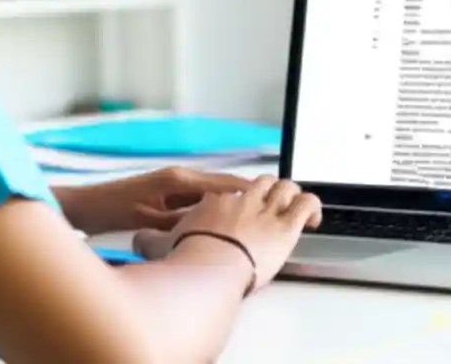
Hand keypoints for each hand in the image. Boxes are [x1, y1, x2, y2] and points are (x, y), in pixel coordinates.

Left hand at [54, 167, 251, 235]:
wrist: (85, 206)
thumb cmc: (112, 211)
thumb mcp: (151, 222)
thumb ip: (182, 224)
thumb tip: (209, 227)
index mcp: (178, 179)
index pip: (223, 183)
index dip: (247, 191)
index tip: (269, 198)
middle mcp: (178, 177)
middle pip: (220, 187)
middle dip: (243, 198)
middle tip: (267, 211)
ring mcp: (172, 185)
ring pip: (209, 195)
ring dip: (226, 205)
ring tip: (251, 218)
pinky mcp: (166, 194)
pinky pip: (195, 201)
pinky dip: (209, 210)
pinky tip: (219, 223)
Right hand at [132, 175, 322, 292]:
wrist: (210, 267)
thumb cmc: (188, 258)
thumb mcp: (160, 245)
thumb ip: (150, 240)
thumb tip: (137, 240)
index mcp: (214, 201)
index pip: (230, 191)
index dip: (239, 200)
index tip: (241, 209)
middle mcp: (242, 200)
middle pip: (261, 184)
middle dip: (269, 192)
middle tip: (273, 206)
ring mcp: (266, 211)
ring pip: (286, 188)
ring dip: (292, 196)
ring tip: (295, 209)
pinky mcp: (286, 226)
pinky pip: (306, 204)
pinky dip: (313, 206)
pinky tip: (314, 219)